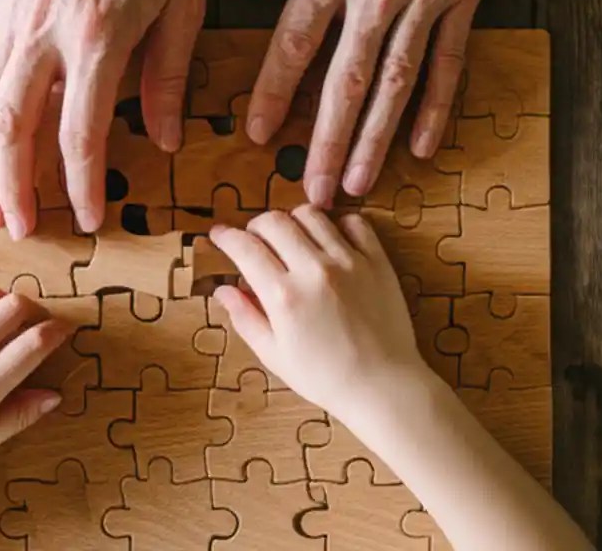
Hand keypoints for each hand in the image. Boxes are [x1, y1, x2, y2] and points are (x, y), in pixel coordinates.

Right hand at [0, 0, 203, 236]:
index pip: (82, 133)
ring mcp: (14, 19)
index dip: (83, 185)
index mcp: (100, 38)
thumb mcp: (185, 2)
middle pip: (17, 130)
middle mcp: (47, 34)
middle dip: (16, 190)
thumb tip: (161, 137)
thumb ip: (167, 74)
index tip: (89, 220)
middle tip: (20, 232)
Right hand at [208, 206, 430, 422]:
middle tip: (254, 241)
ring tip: (291, 241)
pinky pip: (354, 222)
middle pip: (274, 221)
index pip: (245, 248)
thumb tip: (223, 290)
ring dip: (293, 222)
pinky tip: (330, 244)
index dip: (225, 237)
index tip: (219, 235)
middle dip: (256, 226)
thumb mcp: (274, 355)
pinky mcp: (377, 261)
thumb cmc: (325, 377)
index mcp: (284, 297)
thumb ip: (246, 318)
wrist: (383, 387)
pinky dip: (337, 225)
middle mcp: (314, 271)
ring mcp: (349, 262)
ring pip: (311, 215)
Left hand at [237, 0, 535, 203]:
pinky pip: (448, 61)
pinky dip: (436, 106)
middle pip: (344, 80)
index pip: (294, 42)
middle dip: (326, 141)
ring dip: (376, 138)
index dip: (275, 93)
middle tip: (315, 189)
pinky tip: (423, 145)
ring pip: (395, 82)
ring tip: (362, 181)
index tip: (260, 135)